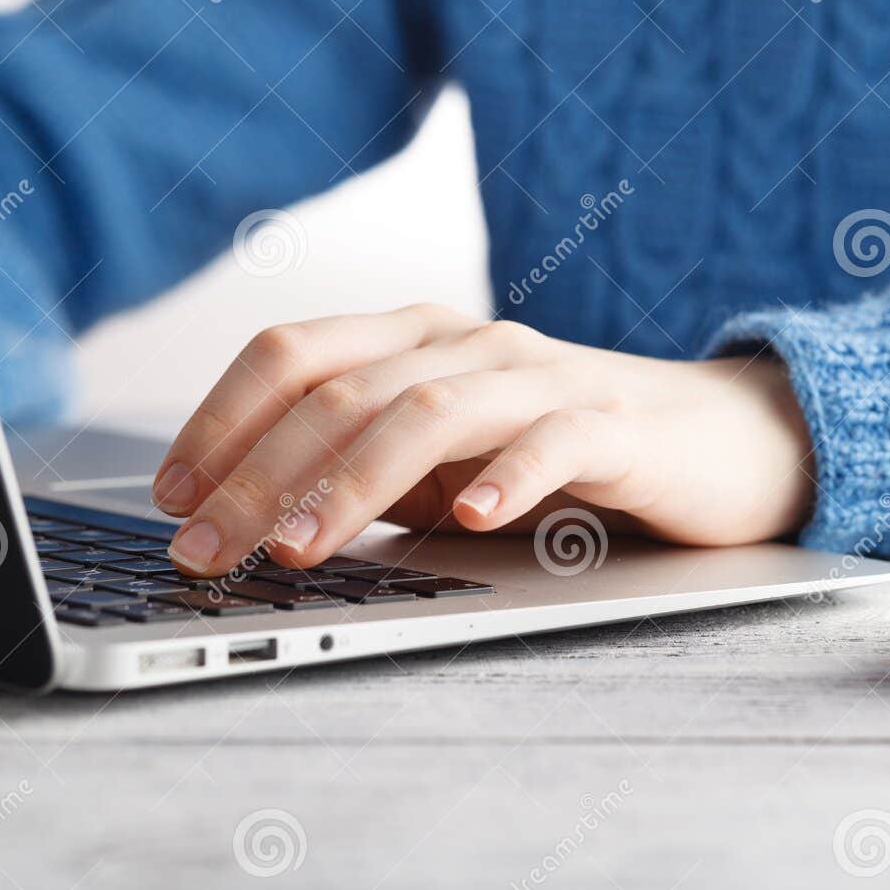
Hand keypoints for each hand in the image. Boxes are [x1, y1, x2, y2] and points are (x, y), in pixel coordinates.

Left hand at [151, 305, 814, 574]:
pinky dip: (509, 477)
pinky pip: (556, 441)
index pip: (296, 353)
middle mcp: (472, 345)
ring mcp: (545, 379)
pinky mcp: (616, 427)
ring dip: (355, 480)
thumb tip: (252, 521)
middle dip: (261, 471)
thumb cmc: (564, 454)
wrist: (716, 441)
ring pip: (433, 410)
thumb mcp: (448, 461)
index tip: (172, 496)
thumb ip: (368, 471)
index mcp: (418, 339)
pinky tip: (474, 520)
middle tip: (210, 549)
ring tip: (301, 549)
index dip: (222, 419)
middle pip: (347, 389)